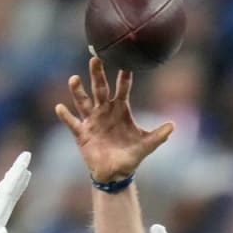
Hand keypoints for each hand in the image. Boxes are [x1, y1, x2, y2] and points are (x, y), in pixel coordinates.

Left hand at [0, 151, 30, 232]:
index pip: (7, 192)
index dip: (16, 178)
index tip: (25, 164)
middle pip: (7, 187)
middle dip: (17, 171)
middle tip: (26, 154)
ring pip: (5, 192)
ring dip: (15, 179)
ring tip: (25, 169)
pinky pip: (4, 199)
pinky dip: (12, 190)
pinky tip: (13, 188)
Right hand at [55, 57, 173, 181]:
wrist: (115, 174)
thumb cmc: (131, 156)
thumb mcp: (146, 145)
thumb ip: (158, 136)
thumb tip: (173, 126)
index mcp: (120, 110)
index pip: (122, 89)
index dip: (124, 77)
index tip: (125, 63)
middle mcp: (104, 110)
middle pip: (100, 88)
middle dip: (97, 74)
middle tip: (96, 59)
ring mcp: (92, 120)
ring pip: (83, 101)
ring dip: (78, 91)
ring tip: (74, 79)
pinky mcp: (82, 133)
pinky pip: (72, 122)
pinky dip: (66, 116)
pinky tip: (60, 107)